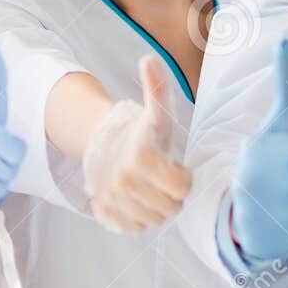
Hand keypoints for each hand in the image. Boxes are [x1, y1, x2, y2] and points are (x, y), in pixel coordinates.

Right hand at [83, 55, 191, 233]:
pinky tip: (139, 199)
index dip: (184, 179)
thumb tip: (149, 58)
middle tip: (165, 177)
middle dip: (172, 195)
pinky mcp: (104, 213)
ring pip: (153, 221)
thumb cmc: (143, 130)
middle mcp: (123, 181)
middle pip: (170, 208)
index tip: (176, 166)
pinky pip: (133, 228)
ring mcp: (112, 199)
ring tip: (152, 187)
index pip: (182, 188)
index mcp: (141, 157)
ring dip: (157, 207)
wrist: (103, 143)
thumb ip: (157, 87)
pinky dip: (140, 218)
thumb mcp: (157, 111)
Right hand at [229, 39, 287, 264]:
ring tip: (286, 198)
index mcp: (259, 150)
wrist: (247, 206)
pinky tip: (285, 219)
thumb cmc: (275, 155)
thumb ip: (287, 81)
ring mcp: (260, 213)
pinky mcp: (268, 241)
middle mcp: (254, 182)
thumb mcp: (283, 118)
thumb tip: (286, 40)